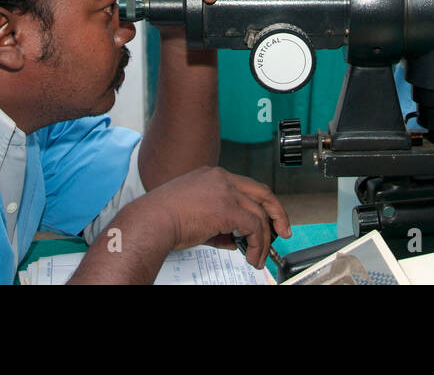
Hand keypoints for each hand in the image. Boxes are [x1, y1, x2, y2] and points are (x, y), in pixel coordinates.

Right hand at [128, 166, 290, 269]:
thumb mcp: (195, 214)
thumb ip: (218, 225)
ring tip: (259, 257)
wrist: (151, 220)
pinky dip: (257, 243)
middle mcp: (222, 178)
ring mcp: (226, 191)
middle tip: (283, 232)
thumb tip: (235, 240)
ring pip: (259, 214)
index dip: (261, 205)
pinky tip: (252, 256)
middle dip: (277, 214)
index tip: (268, 220)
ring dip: (264, 239)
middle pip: (262, 193)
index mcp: (213, 175)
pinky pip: (253, 227)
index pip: (247, 187)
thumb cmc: (164, 218)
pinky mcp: (227, 208)